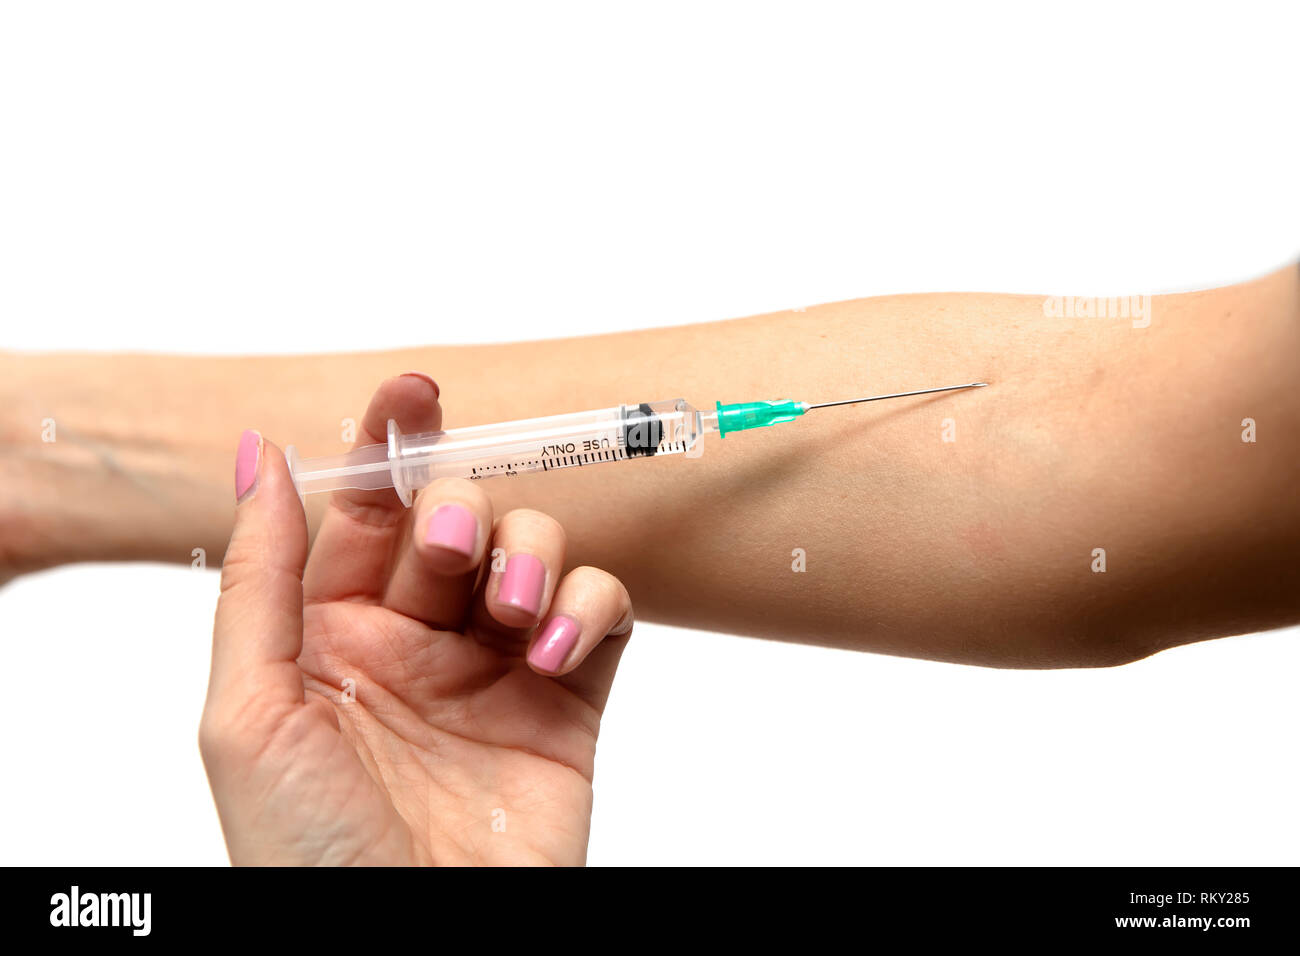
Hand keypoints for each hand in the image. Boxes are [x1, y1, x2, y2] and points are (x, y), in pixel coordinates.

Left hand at [200, 374, 633, 864]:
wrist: (419, 947)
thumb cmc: (310, 852)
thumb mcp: (250, 709)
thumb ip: (260, 578)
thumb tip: (258, 455)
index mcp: (333, 637)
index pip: (363, 516)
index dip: (385, 448)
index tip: (411, 393)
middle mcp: (418, 645)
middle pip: (456, 522)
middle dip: (460, 513)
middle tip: (452, 552)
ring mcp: (498, 671)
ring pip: (534, 553)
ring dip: (529, 556)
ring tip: (511, 613)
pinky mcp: (570, 701)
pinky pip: (601, 613)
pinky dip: (590, 606)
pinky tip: (556, 648)